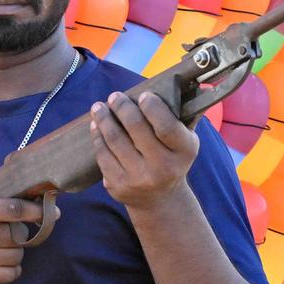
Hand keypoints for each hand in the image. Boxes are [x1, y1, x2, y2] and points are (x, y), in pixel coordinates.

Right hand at [0, 169, 43, 283]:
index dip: (36, 210)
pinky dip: (12, 268)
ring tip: (3, 244)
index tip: (51, 210)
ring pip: (17, 256)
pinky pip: (11, 274)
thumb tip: (16, 170)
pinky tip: (1, 259)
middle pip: (19, 235)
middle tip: (12, 229)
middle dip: (20, 232)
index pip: (15, 210)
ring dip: (15, 250)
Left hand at [89, 91, 198, 211]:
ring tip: (99, 107)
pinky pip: (102, 154)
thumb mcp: (186, 141)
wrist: (160, 199)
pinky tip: (96, 126)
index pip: (166, 125)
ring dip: (103, 118)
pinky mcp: (118, 185)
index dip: (152, 107)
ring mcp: (139, 179)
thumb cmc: (172, 158)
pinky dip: (97, 136)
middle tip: (115, 96)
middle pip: (136, 128)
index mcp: (183, 152)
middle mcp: (163, 168)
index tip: (142, 95)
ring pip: (115, 139)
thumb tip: (188, 84)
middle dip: (122, 107)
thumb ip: (185, 116)